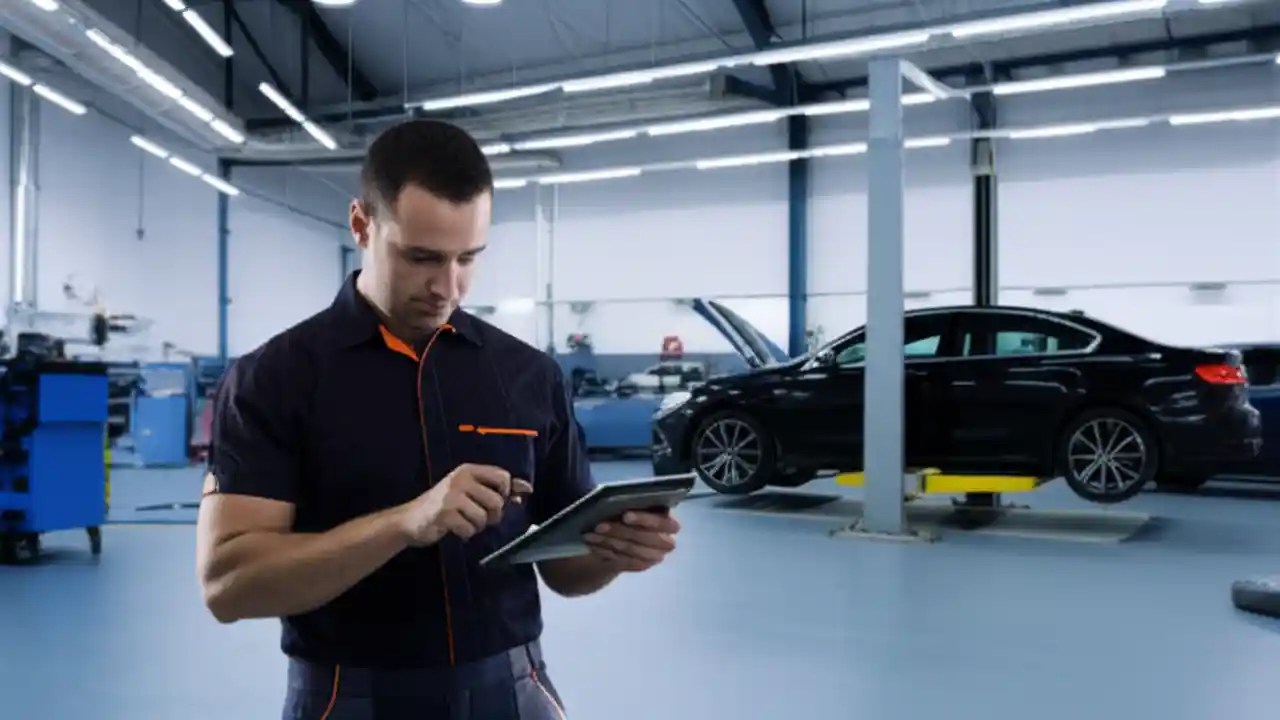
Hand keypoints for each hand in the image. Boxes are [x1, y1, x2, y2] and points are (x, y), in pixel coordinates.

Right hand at [399, 463, 532, 545]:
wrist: (410, 520)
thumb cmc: (444, 505)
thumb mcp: (470, 491)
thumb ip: (497, 489)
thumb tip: (526, 489)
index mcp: (469, 470)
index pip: (503, 476)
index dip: (507, 493)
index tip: (498, 502)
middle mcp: (461, 479)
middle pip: (497, 500)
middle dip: (492, 515)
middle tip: (478, 517)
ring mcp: (451, 496)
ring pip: (484, 517)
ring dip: (477, 526)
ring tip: (464, 522)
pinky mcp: (444, 514)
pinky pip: (469, 529)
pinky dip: (466, 534)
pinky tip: (456, 529)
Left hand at [583, 510, 679, 571]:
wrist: (627, 534)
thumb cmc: (632, 512)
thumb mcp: (634, 505)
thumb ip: (632, 504)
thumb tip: (616, 502)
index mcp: (669, 522)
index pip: (662, 522)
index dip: (644, 519)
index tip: (626, 516)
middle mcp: (667, 542)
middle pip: (643, 538)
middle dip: (619, 531)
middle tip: (599, 525)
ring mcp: (654, 557)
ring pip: (630, 550)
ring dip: (607, 541)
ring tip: (590, 535)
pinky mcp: (641, 566)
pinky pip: (622, 561)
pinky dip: (605, 551)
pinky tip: (593, 545)